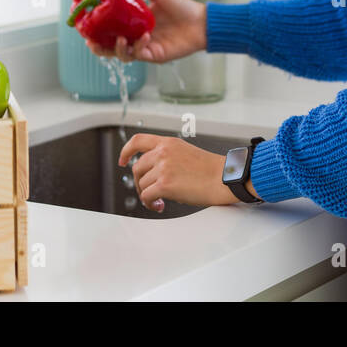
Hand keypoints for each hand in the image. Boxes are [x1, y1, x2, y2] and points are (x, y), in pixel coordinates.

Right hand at [83, 0, 206, 63]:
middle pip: (110, 48)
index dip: (95, 30)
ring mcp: (144, 48)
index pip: (109, 29)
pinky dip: (138, 46)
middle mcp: (135, 37)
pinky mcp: (155, 55)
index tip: (84, 24)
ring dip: (117, 48)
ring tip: (119, 38)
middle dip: (98, 48)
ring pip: (122, 55)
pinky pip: (140, 54)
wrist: (201, 22)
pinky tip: (144, 36)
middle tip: (91, 40)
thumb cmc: (181, 7)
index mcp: (132, 23)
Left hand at [118, 133, 239, 209]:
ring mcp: (163, 167)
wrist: (224, 178)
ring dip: (147, 195)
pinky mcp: (164, 184)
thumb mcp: (186, 153)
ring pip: (142, 184)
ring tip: (159, 201)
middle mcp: (163, 152)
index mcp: (168, 142)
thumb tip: (152, 172)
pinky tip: (159, 206)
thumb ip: (168, 156)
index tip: (122, 161)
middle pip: (137, 167)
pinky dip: (150, 204)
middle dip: (140, 182)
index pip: (138, 140)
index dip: (126, 151)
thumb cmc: (210, 170)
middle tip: (149, 192)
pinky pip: (146, 196)